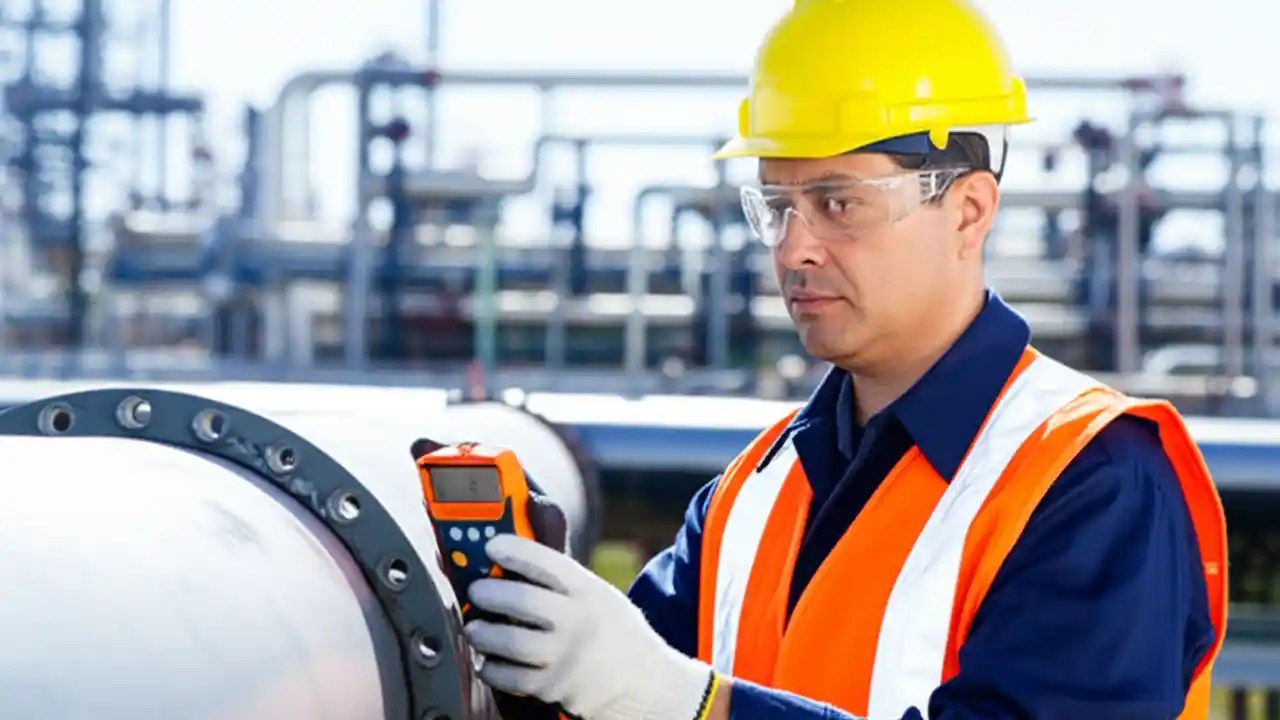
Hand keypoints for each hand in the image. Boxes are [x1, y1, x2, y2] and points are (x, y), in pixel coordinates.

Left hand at [465, 535, 714, 719]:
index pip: (548, 564)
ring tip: (474, 627)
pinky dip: (491, 668)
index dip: (515, 551)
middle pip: (523, 602)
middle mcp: (579, 623)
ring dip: (483, 633)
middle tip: (476, 591)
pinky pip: (510, 677)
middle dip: (489, 593)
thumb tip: (514, 558)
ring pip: (511, 642)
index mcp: (589, 592)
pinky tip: (487, 660)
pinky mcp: (555, 687)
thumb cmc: (611, 628)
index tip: (492, 546)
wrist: (643, 681)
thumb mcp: (598, 594)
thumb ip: (562, 578)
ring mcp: (567, 658)